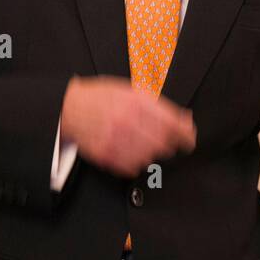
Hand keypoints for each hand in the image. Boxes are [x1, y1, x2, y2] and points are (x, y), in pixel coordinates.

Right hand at [59, 76, 195, 177]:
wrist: (70, 108)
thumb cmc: (102, 97)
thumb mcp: (131, 91)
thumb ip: (159, 105)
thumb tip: (185, 119)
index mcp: (136, 102)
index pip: (172, 125)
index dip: (186, 135)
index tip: (189, 140)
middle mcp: (127, 122)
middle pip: (163, 144)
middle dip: (167, 144)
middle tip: (162, 140)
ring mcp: (116, 140)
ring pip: (149, 158)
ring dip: (150, 152)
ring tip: (140, 142)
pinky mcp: (106, 155)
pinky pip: (133, 168)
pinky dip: (136, 162)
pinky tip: (129, 150)